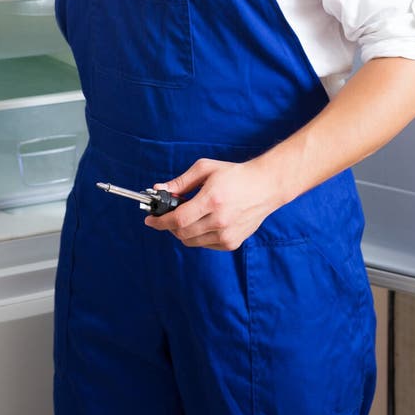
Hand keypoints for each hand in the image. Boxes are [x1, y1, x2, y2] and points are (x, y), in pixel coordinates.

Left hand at [144, 157, 279, 250]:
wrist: (265, 186)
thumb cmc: (235, 174)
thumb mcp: (205, 169)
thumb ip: (181, 181)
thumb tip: (160, 189)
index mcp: (212, 200)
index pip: (178, 220)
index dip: (160, 222)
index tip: (150, 220)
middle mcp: (220, 221)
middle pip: (182, 233)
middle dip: (169, 226)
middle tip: (167, 215)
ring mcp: (227, 235)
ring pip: (192, 241)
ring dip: (183, 231)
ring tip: (188, 216)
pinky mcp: (232, 243)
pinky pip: (204, 244)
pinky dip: (197, 236)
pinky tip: (203, 221)